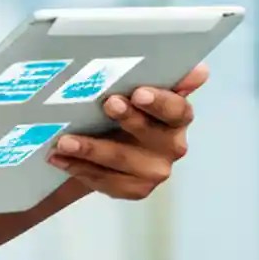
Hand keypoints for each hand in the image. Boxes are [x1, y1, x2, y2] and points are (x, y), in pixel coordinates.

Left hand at [46, 63, 208, 200]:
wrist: (114, 142)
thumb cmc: (130, 107)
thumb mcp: (143, 88)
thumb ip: (168, 77)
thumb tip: (199, 71)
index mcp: (178, 118)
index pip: (177, 111)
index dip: (159, 103)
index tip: (138, 93)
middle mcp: (171, 146)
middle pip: (148, 135)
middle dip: (125, 120)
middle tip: (106, 104)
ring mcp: (153, 171)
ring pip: (120, 160)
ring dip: (90, 149)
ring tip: (62, 141)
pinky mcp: (134, 188)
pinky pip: (104, 180)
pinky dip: (78, 168)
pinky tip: (59, 158)